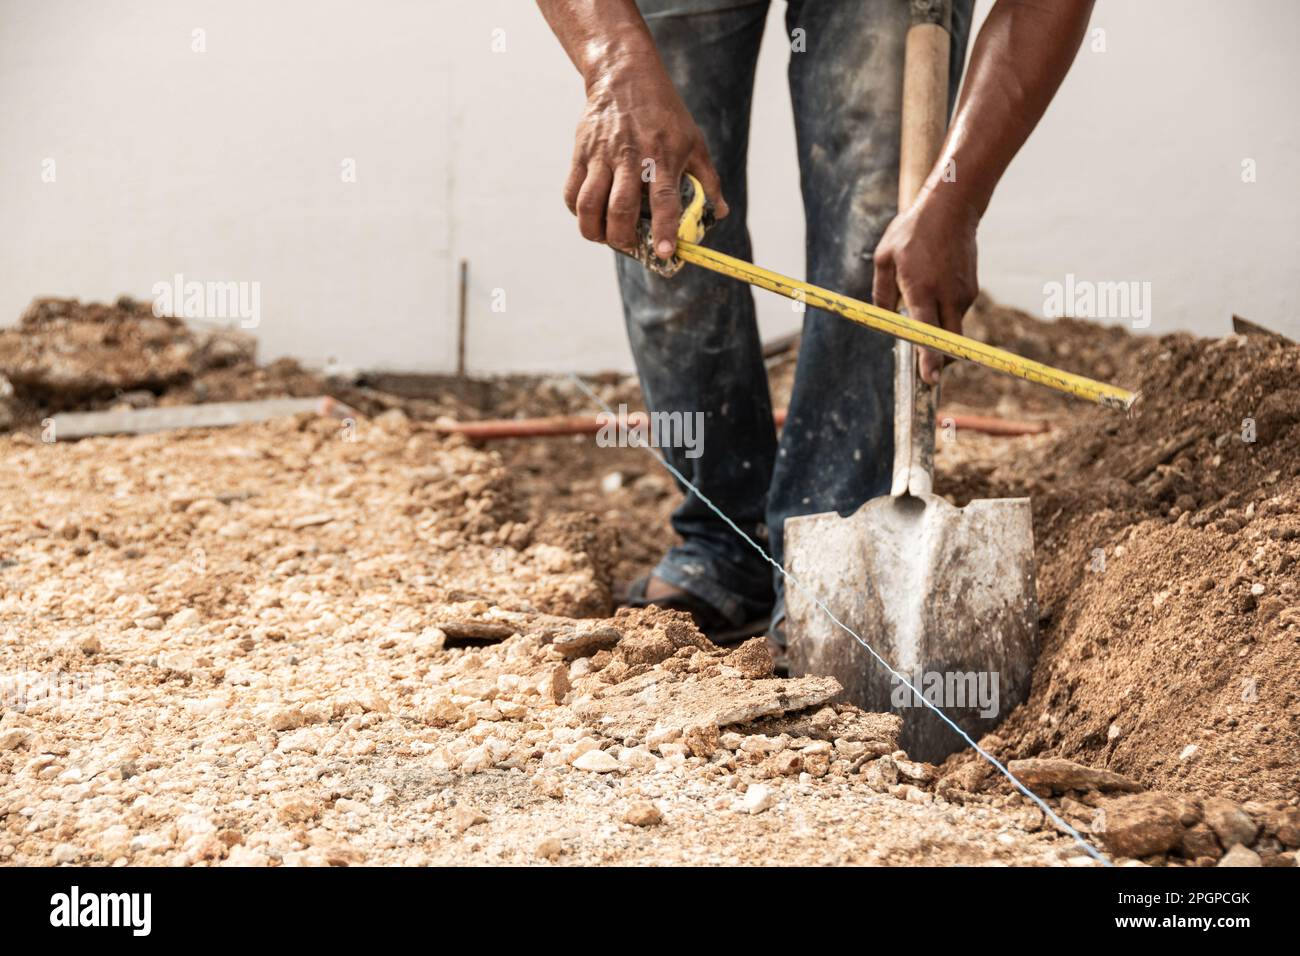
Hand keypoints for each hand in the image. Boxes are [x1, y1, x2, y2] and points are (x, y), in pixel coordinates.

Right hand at [563, 52, 726, 258]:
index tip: (666, 252)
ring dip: (594, 230)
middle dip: (622, 238)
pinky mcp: (581, 152)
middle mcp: (631, 157)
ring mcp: (602, 155)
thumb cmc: (664, 113)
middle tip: (629, 246)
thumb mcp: (693, 141)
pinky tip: (590, 217)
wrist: (625, 75)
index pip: (664, 200)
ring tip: (605, 237)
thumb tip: (721, 212)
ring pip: (588, 204)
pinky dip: (577, 212)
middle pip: (619, 208)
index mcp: (662, 156)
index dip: (664, 229)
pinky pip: (572, 191)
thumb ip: (708, 180)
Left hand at [871, 189, 979, 384]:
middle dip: (937, 359)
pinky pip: (955, 313)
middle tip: (924, 371)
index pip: (927, 333)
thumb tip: (883, 319)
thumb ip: (881, 294)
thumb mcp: (884, 259)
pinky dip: (943, 313)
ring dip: (937, 330)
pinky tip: (933, 288)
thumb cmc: (912, 232)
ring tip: (921, 297)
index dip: (928, 359)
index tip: (929, 379)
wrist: (952, 209)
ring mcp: (964, 294)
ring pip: (951, 328)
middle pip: (948, 342)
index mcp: (922, 290)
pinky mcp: (972, 291)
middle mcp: (947, 296)